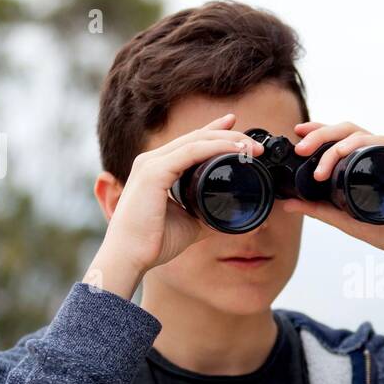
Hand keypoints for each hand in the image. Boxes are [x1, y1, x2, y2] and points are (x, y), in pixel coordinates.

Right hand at [84, 113, 263, 297]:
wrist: (130, 257)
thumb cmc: (152, 242)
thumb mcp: (188, 223)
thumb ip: (206, 214)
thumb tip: (229, 216)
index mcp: (156, 169)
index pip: (189, 143)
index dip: (213, 131)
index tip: (235, 126)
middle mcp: (151, 161)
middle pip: (195, 137)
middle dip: (227, 134)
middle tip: (253, 142)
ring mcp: (151, 164)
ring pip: (196, 141)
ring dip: (227, 141)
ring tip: (251, 148)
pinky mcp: (153, 172)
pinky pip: (191, 153)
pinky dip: (215, 149)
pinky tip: (234, 150)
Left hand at [281, 121, 383, 268]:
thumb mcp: (350, 221)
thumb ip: (321, 211)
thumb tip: (290, 204)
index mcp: (373, 162)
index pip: (343, 138)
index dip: (320, 132)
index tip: (299, 135)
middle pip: (349, 130)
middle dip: (321, 134)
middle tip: (301, 148)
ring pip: (363, 133)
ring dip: (335, 144)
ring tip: (319, 164)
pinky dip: (362, 144)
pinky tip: (346, 153)